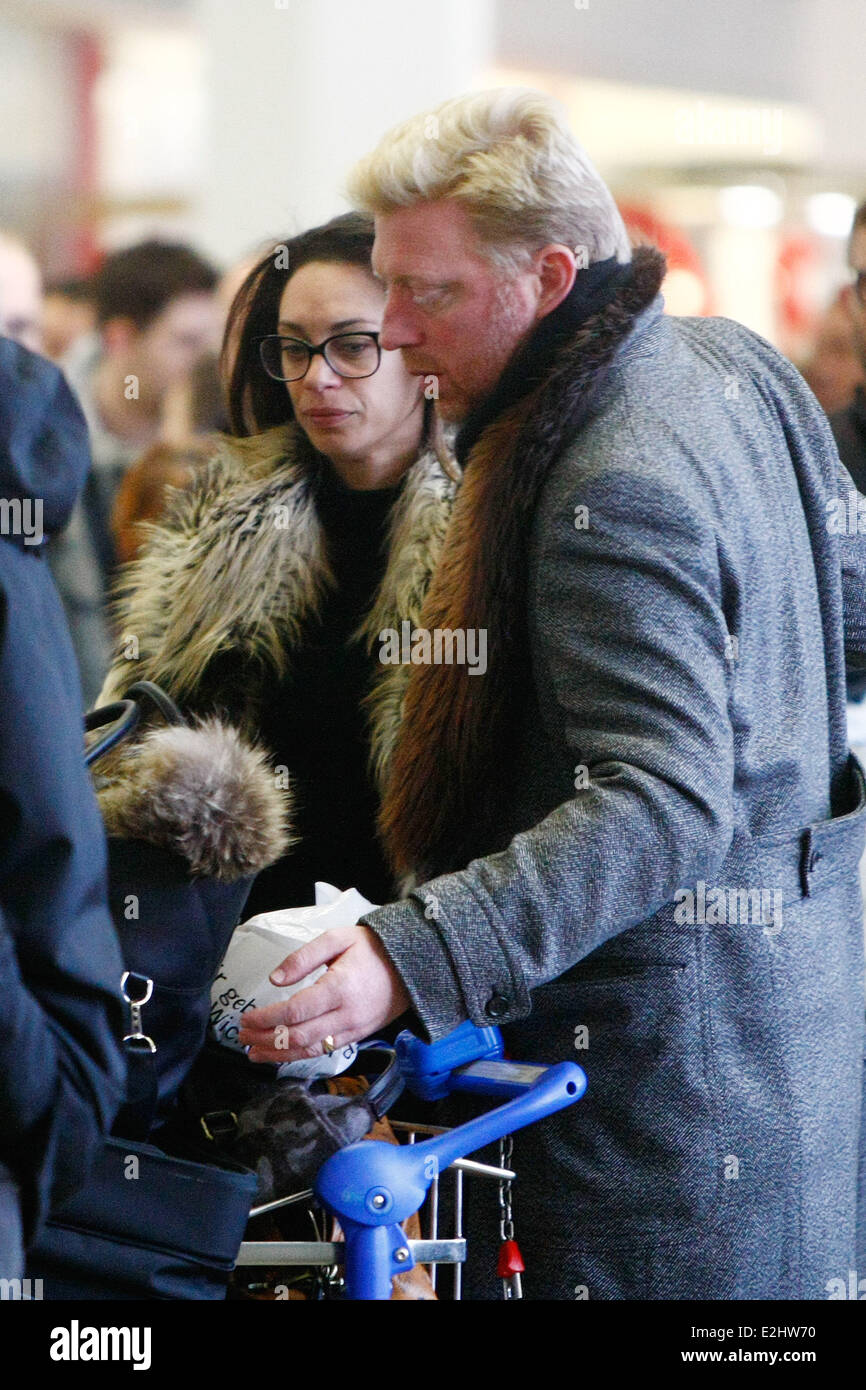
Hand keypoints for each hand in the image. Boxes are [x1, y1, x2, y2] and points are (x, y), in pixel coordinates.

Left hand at [237, 924, 410, 1063]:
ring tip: (254, 1053)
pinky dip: (300, 1056)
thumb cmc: (373, 948)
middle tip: (242, 1037)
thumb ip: (304, 957)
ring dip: (279, 1054)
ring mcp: (354, 1029)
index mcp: (340, 988)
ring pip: (310, 1050)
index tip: (246, 1019)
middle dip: (266, 1040)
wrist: (412, 965)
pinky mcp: (358, 1036)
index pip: (295, 1010)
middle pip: (299, 1036)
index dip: (267, 1018)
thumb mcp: (337, 938)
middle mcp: (346, 1014)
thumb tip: (275, 978)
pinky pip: (325, 1051)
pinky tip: (282, 1054)